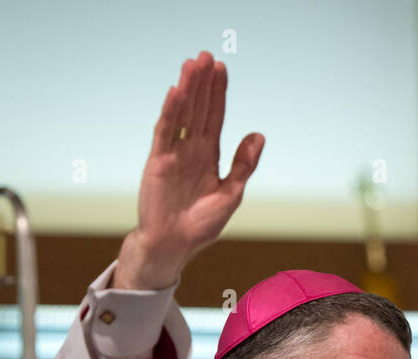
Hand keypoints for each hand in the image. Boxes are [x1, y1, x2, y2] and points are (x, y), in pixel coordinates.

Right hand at [115, 51, 264, 289]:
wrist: (174, 245)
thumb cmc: (201, 224)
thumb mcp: (231, 194)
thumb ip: (243, 165)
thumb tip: (259, 134)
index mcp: (208, 155)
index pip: (214, 117)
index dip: (218, 93)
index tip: (221, 68)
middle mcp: (190, 149)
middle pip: (198, 109)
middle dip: (202, 83)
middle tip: (206, 56)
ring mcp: (173, 154)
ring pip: (181, 115)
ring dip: (186, 90)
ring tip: (192, 64)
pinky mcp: (158, 163)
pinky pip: (165, 133)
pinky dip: (170, 113)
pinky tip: (174, 93)